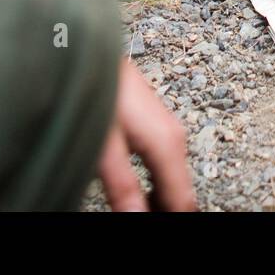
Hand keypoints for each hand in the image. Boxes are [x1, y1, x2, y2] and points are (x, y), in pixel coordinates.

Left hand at [97, 59, 196, 211]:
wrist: (91, 47)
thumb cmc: (94, 85)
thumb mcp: (103, 144)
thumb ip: (122, 185)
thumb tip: (137, 216)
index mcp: (168, 144)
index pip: (183, 200)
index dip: (173, 218)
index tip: (156, 226)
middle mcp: (175, 137)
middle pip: (180, 192)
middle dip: (165, 210)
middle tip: (138, 215)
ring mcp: (168, 130)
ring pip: (173, 180)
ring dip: (160, 201)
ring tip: (138, 209)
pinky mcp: (157, 127)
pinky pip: (165, 166)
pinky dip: (156, 184)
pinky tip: (138, 194)